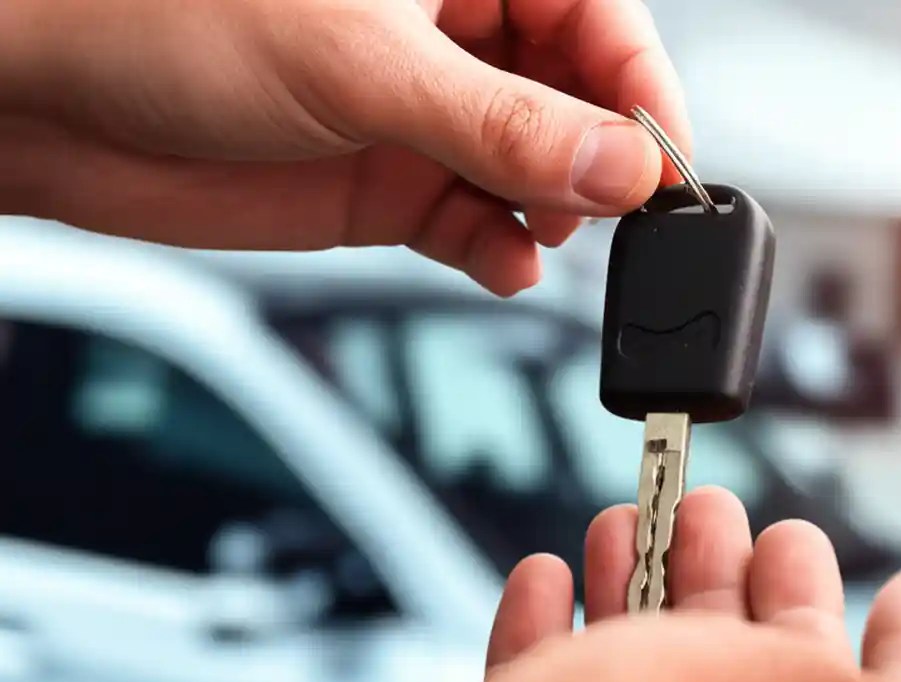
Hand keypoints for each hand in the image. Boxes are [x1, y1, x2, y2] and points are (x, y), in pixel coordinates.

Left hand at [0, 0, 689, 295]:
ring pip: (534, 171)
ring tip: (538, 232)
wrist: (53, 104)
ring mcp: (425, 114)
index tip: (662, 165)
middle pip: (578, 100)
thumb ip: (506, 124)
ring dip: (552, 214)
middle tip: (602, 210)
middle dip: (597, 162)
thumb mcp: (365, 66)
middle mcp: (454, 35)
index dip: (641, 90)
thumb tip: (622, 164)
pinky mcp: (391, 182)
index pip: (600, 18)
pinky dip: (499, 249)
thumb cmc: (169, 19)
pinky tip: (500, 260)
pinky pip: (479, 221)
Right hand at [463, 487, 900, 681]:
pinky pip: (530, 676)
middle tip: (700, 509)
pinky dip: (536, 624)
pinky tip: (548, 578)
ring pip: (619, 658)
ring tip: (621, 523)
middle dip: (709, 565)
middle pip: (714, 655)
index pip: (817, 667)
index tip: (784, 536)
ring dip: (621, 575)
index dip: (808, 592)